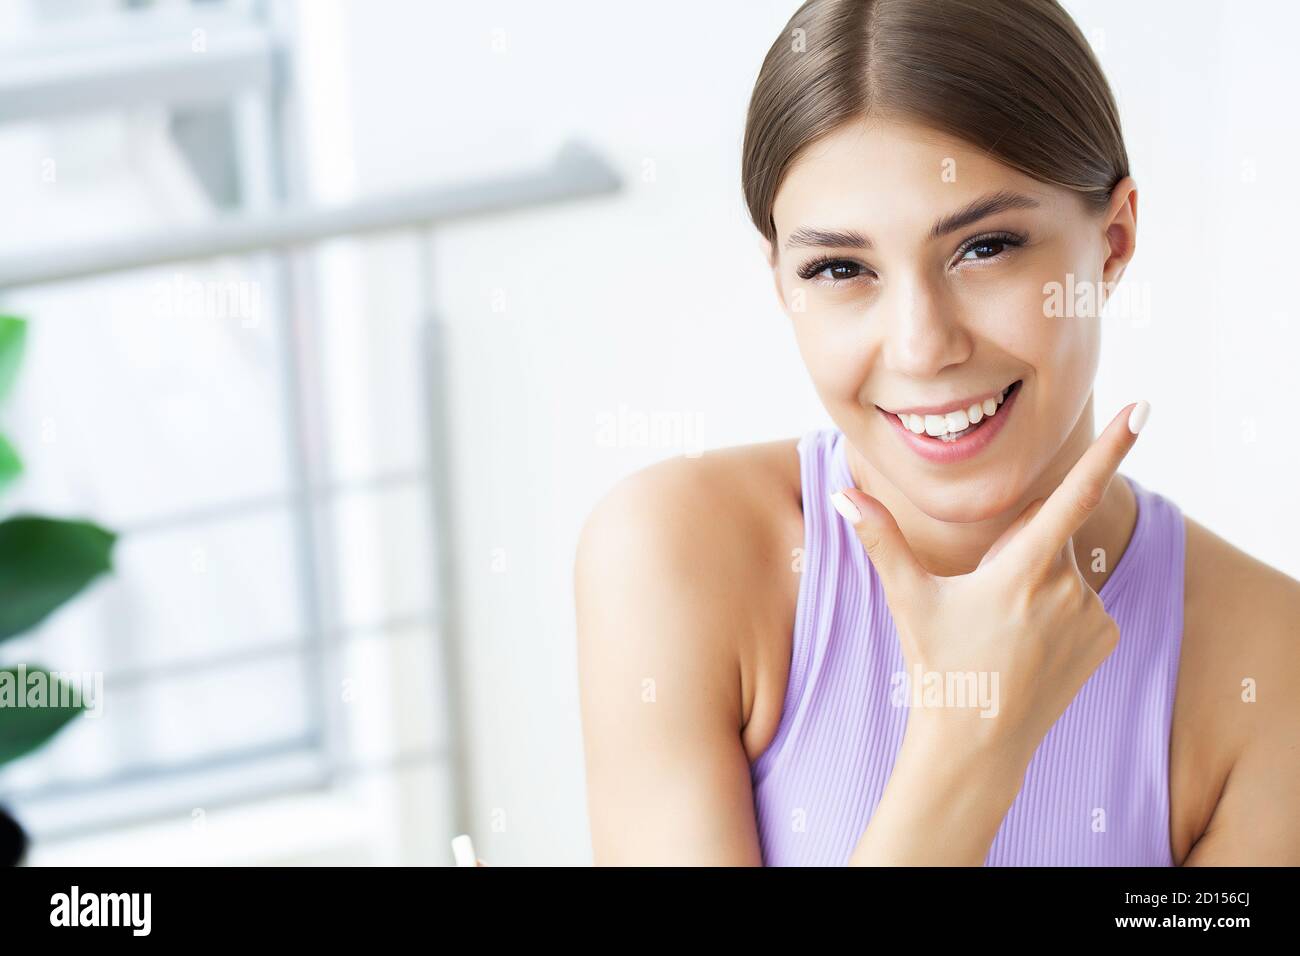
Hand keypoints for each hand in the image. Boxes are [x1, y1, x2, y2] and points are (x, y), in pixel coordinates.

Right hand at [830, 401, 1148, 767]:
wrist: (977, 743)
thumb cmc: (939, 666)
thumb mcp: (908, 599)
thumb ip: (880, 538)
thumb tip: (840, 493)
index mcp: (1024, 569)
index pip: (1075, 493)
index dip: (1110, 448)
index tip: (1144, 409)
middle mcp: (1070, 588)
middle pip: (1049, 536)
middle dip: (1019, 550)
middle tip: (984, 596)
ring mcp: (1093, 615)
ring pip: (1065, 571)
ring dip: (1038, 584)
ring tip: (1004, 631)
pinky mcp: (1106, 638)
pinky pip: (1083, 602)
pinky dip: (1060, 611)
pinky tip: (1030, 644)